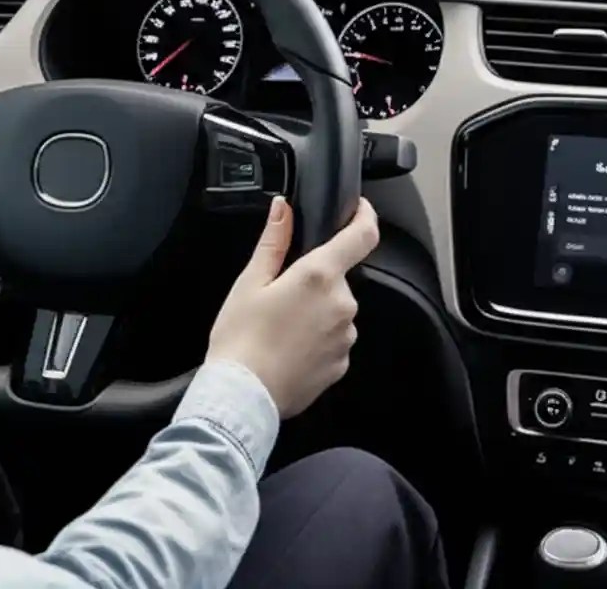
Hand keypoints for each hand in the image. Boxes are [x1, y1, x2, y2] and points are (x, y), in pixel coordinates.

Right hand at [207, 196, 379, 417]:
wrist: (243, 397)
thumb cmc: (240, 339)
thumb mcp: (250, 282)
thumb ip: (273, 241)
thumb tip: (283, 208)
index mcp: (319, 276)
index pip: (363, 235)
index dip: (366, 216)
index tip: (360, 210)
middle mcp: (342, 304)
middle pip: (338, 278)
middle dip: (315, 281)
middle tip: (280, 295)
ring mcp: (345, 336)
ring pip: (335, 311)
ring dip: (316, 312)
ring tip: (280, 327)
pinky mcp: (342, 363)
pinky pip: (333, 340)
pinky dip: (316, 339)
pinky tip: (288, 348)